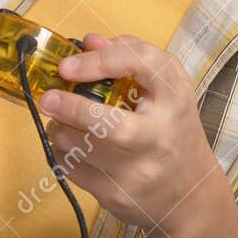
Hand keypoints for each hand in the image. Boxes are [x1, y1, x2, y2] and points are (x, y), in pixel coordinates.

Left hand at [40, 33, 230, 237]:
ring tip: (61, 121)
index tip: (68, 66)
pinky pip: (73, 170)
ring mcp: (139, 171)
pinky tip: (71, 146)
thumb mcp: (167, 89)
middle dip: (70, 108)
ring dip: (60, 129)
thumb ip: (131, 57)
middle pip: (107, 124)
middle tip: (48, 97)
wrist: (190, 193)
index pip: (143, 64)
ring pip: (80, 148)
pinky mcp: (118, 195)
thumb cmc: (172, 130)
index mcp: (176, 98)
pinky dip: (62, 153)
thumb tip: (88, 41)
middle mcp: (160, 136)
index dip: (101, 60)